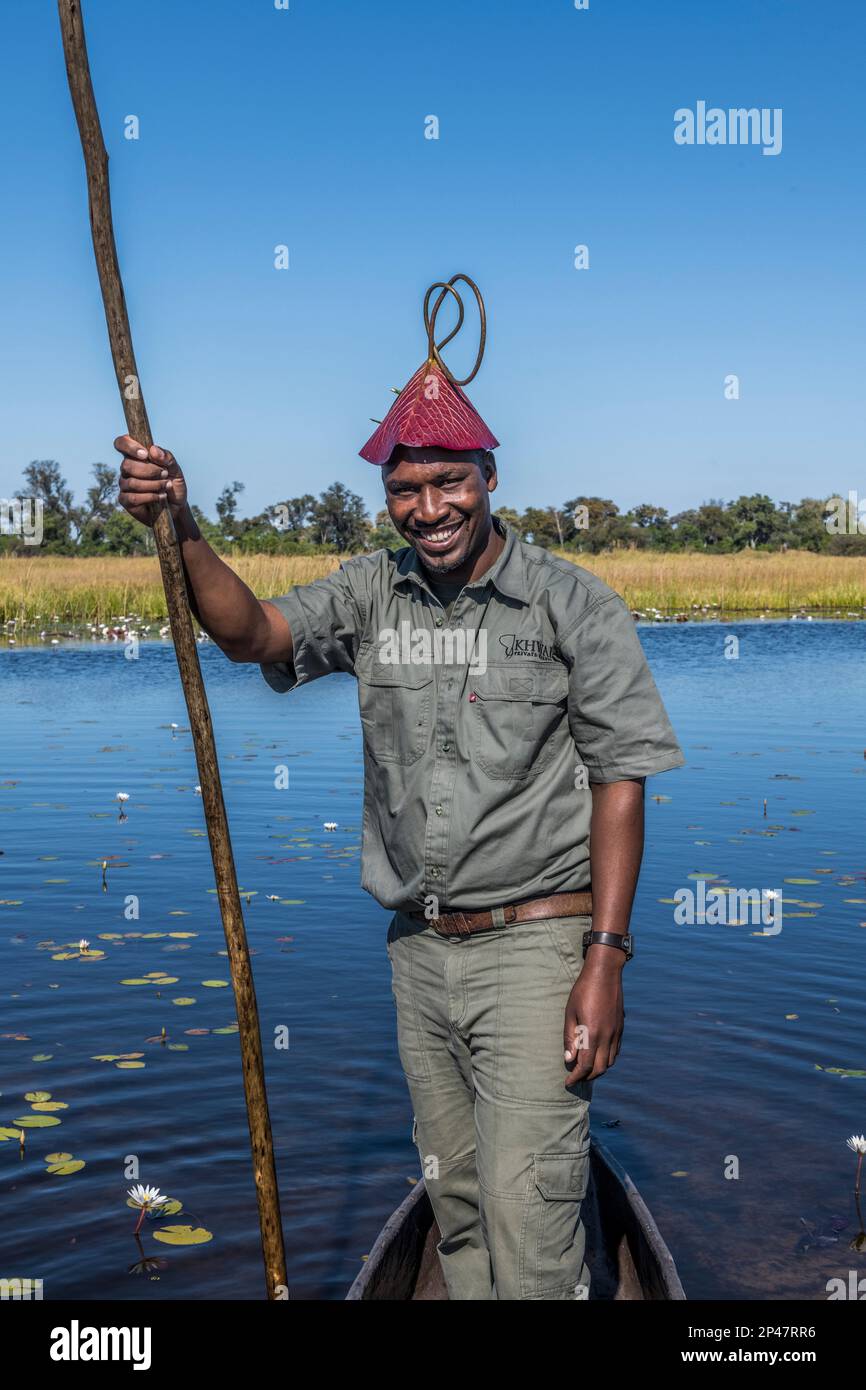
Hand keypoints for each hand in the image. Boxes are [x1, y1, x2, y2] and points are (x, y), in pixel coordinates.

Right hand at [114, 436, 187, 526]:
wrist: (176, 506)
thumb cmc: (173, 484)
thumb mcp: (175, 470)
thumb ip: (167, 458)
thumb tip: (153, 449)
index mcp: (136, 456)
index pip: (121, 443)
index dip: (129, 446)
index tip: (145, 454)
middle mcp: (127, 469)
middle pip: (127, 465)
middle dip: (149, 470)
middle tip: (165, 474)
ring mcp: (124, 484)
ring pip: (132, 482)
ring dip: (153, 484)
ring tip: (166, 486)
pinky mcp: (125, 500)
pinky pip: (133, 498)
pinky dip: (150, 497)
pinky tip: (161, 497)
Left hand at [563, 953, 624, 1083]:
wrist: (605, 973)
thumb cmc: (583, 991)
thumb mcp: (570, 1013)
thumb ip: (570, 1037)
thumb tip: (569, 1059)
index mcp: (593, 1034)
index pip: (585, 1065)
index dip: (576, 1076)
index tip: (568, 1082)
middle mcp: (607, 1036)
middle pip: (600, 1068)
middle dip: (587, 1076)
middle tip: (575, 1077)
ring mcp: (616, 1032)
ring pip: (610, 1061)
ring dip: (598, 1069)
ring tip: (586, 1068)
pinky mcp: (620, 1027)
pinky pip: (616, 1051)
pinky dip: (607, 1058)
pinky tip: (598, 1055)